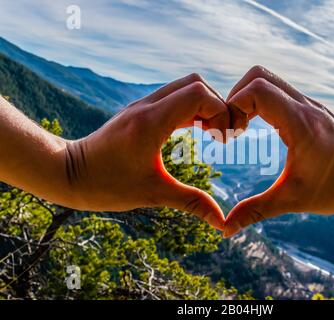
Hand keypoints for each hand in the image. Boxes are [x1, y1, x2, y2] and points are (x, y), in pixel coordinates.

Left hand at [64, 74, 228, 229]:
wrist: (69, 174)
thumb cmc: (105, 185)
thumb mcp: (153, 194)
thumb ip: (191, 203)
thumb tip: (221, 223)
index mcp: (151, 122)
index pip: (198, 93)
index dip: (220, 111)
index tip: (222, 139)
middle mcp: (147, 106)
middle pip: (195, 83)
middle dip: (216, 105)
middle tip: (220, 135)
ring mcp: (142, 105)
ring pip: (184, 87)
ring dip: (204, 106)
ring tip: (212, 134)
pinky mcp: (139, 111)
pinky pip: (173, 97)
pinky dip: (191, 109)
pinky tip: (196, 131)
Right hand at [223, 66, 333, 236]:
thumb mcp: (294, 200)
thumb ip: (256, 211)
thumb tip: (226, 229)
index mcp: (300, 123)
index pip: (255, 91)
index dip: (232, 107)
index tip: (230, 137)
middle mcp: (304, 106)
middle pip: (257, 76)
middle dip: (234, 98)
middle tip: (232, 129)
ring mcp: (308, 104)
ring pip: (267, 80)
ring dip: (246, 99)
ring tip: (241, 128)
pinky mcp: (310, 109)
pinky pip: (278, 92)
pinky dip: (259, 103)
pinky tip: (257, 128)